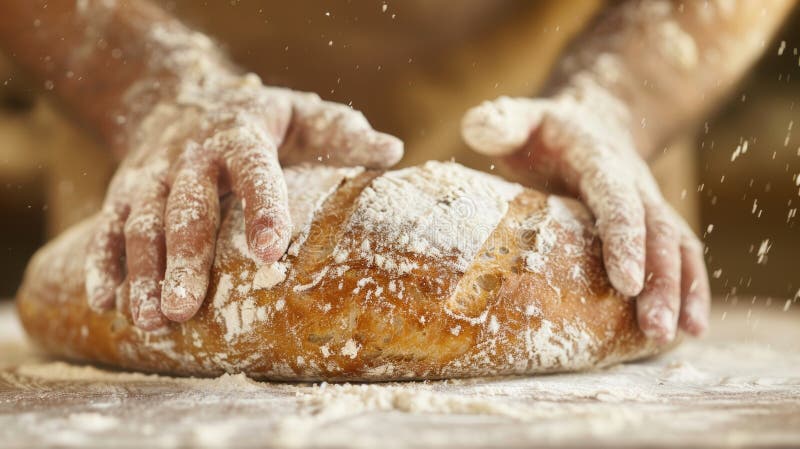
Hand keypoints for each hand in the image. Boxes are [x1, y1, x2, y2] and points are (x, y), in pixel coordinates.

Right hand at [85, 73, 402, 329]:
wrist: (183, 94)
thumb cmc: (261, 118)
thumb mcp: (303, 113)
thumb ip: (341, 133)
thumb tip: (391, 152)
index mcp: (241, 136)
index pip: (253, 171)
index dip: (262, 208)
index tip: (270, 251)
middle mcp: (191, 155)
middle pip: (185, 207)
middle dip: (183, 259)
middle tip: (185, 309)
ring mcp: (152, 173)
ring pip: (141, 223)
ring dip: (142, 272)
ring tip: (152, 320)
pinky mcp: (124, 189)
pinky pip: (108, 227)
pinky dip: (104, 264)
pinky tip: (105, 303)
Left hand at [462, 94, 709, 342]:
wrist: (594, 121)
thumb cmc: (547, 131)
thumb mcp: (522, 119)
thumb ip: (502, 123)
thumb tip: (479, 128)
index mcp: (602, 163)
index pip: (618, 203)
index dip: (624, 241)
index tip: (626, 284)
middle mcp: (636, 185)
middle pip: (658, 233)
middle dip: (661, 282)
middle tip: (654, 330)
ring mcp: (650, 205)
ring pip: (678, 247)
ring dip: (682, 292)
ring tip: (676, 337)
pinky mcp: (655, 225)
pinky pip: (682, 257)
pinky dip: (691, 290)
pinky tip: (688, 330)